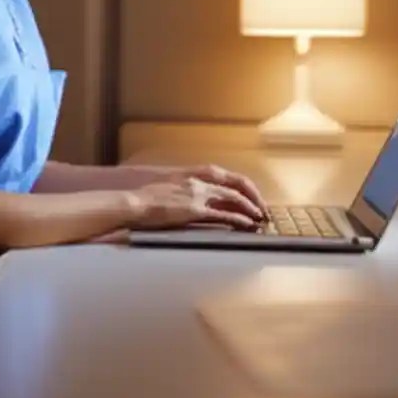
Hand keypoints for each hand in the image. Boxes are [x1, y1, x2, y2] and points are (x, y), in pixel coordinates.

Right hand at [129, 165, 267, 230]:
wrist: (133, 201)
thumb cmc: (149, 196)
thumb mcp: (175, 185)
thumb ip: (192, 187)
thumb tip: (205, 198)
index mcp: (197, 172)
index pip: (231, 177)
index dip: (247, 188)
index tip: (255, 198)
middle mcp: (201, 180)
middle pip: (239, 184)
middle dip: (255, 197)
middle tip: (264, 210)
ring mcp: (199, 194)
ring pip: (235, 199)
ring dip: (251, 209)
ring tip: (260, 219)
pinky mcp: (194, 210)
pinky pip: (223, 214)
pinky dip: (239, 220)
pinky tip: (247, 225)